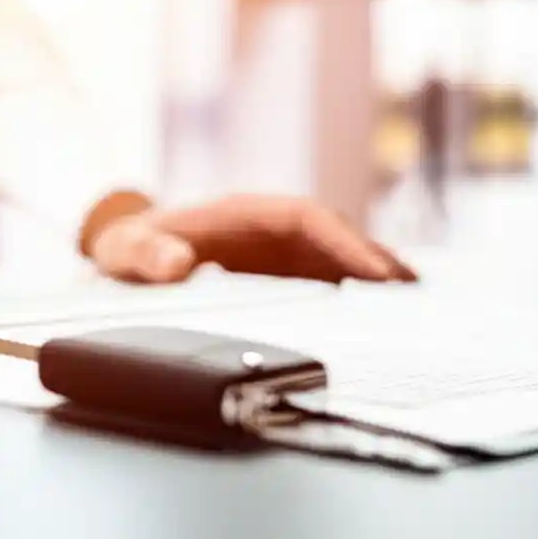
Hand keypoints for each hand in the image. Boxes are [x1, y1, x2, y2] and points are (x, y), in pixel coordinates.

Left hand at [87, 195, 416, 284]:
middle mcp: (268, 230)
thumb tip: (179, 265)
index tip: (374, 270)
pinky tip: (380, 323)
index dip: (343, 242)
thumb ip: (145, 253)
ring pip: (336, 261)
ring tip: (414, 310)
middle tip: (415, 295)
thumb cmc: (127, 249)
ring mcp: (277, 254)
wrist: (122, 260)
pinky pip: (323, 284)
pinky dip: (353, 300)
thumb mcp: (124, 250)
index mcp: (241, 215)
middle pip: (334, 238)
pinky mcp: (279, 278)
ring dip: (373, 282)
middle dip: (375, 262)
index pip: (306, 219)